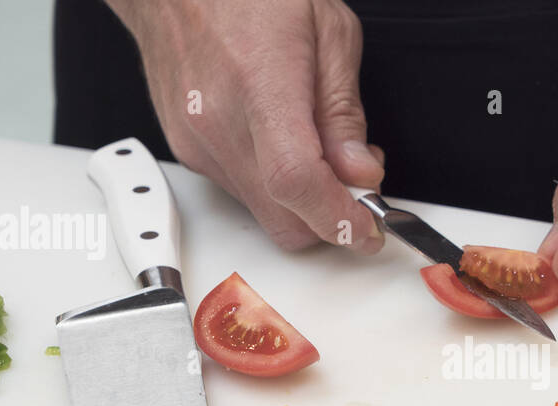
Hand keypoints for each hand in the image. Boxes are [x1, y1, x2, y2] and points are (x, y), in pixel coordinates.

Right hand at [108, 0, 383, 253]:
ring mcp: (196, 142)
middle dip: (331, 218)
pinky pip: (243, 192)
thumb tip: (361, 172)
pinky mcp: (187, 151)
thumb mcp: (328, 30)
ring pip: (264, 213)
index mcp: (259, 84)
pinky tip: (284, 143)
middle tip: (358, 182)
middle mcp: (217, 123)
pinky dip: (274, 185)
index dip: (340, 217)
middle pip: (283, 218)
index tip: (370, 224)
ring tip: (319, 147)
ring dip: (303, 201)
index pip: (297, 181)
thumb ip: (345, 112)